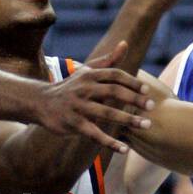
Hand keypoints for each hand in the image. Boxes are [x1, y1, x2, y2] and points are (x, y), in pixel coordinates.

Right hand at [34, 43, 154, 154]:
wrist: (41, 103)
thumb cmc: (70, 87)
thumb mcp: (87, 72)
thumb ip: (108, 61)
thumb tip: (125, 44)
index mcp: (89, 75)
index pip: (115, 75)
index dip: (132, 81)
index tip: (147, 90)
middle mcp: (84, 88)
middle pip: (113, 91)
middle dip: (134, 99)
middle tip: (151, 106)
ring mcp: (78, 106)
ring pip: (106, 113)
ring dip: (128, 119)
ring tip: (146, 125)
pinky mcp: (73, 124)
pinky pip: (94, 134)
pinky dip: (110, 142)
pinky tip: (124, 149)